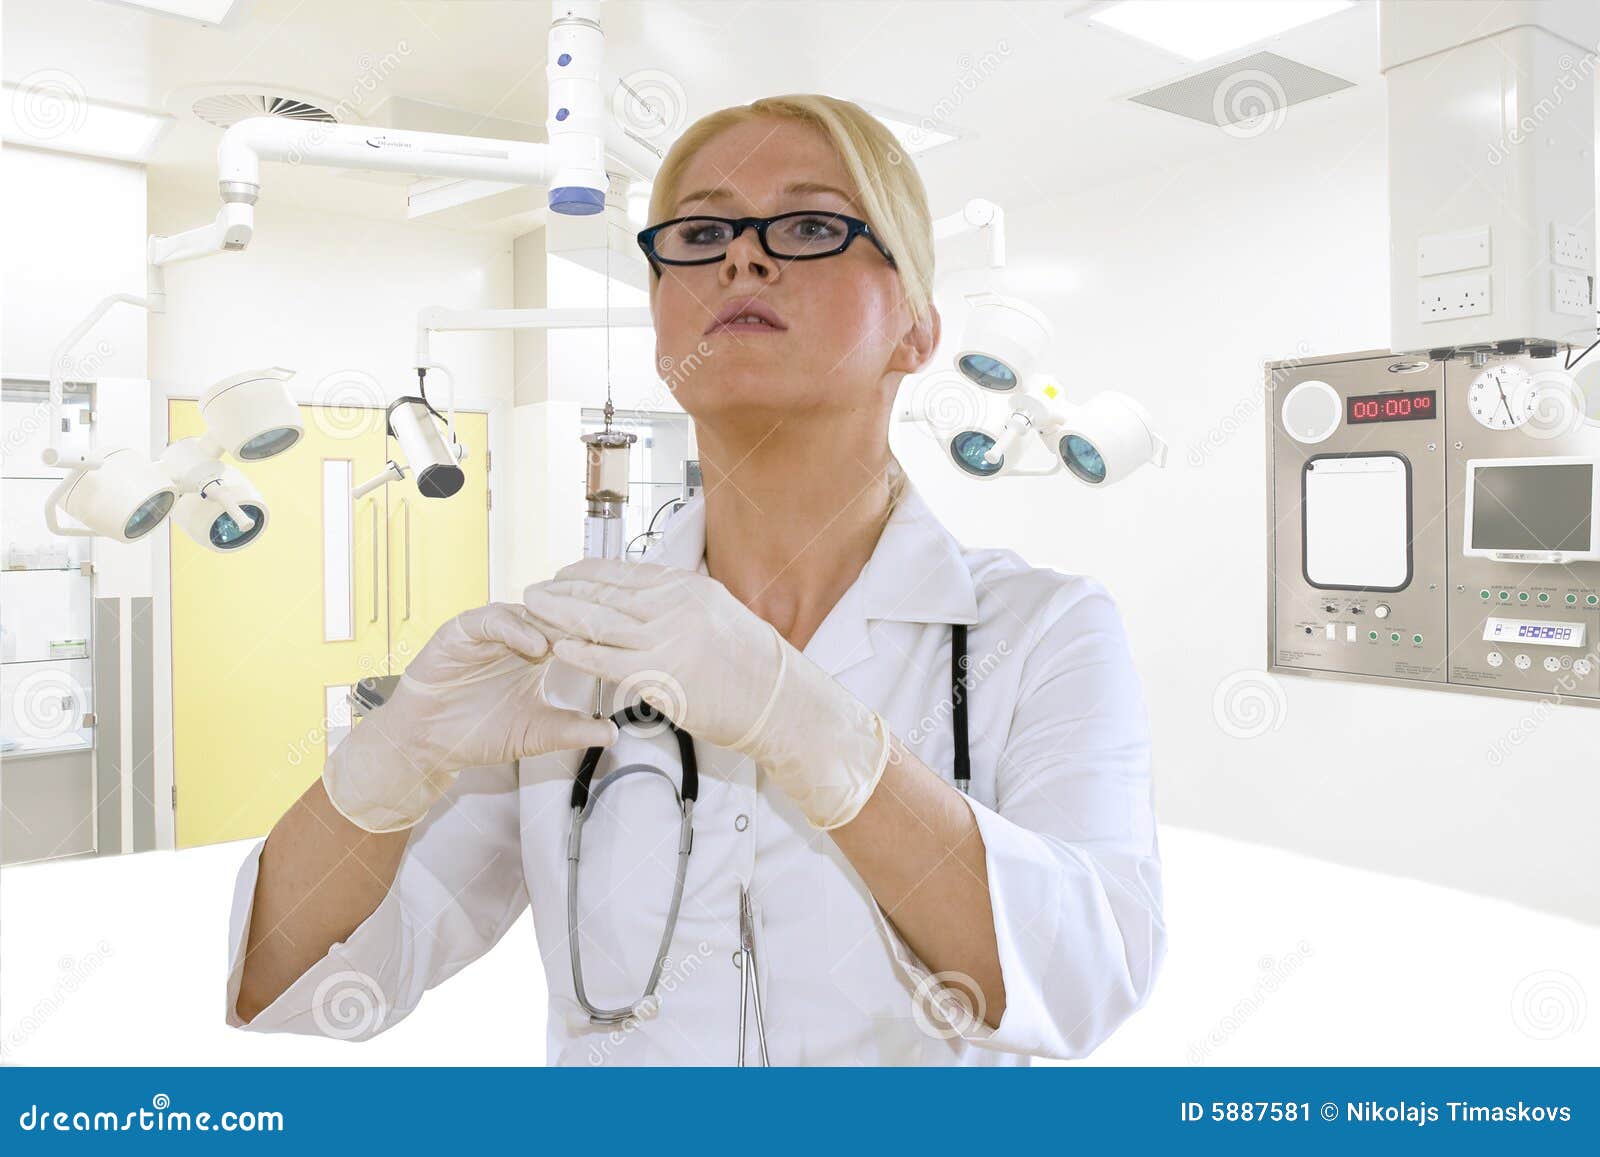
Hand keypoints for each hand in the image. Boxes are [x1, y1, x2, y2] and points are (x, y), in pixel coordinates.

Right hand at [323, 603, 616, 832]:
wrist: (429, 743)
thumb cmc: (479, 733)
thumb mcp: (536, 733)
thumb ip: (573, 730)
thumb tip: (614, 734)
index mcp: (539, 652)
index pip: (576, 633)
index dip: (599, 637)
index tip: (630, 645)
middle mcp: (518, 634)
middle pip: (556, 616)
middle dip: (582, 622)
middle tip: (611, 630)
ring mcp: (491, 630)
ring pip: (528, 612)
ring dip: (553, 622)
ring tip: (575, 639)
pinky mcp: (463, 630)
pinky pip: (492, 620)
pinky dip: (516, 629)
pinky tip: (536, 646)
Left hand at [522, 560, 888, 828]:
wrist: (781, 700)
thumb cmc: (753, 664)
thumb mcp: (718, 614)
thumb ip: (681, 604)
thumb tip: (650, 598)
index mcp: (688, 588)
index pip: (625, 573)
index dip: (587, 573)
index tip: (563, 574)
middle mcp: (675, 606)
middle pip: (606, 593)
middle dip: (564, 590)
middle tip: (533, 590)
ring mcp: (668, 639)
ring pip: (602, 622)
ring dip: (562, 615)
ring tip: (533, 611)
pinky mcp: (664, 675)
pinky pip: (612, 661)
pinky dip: (582, 652)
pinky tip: (559, 647)